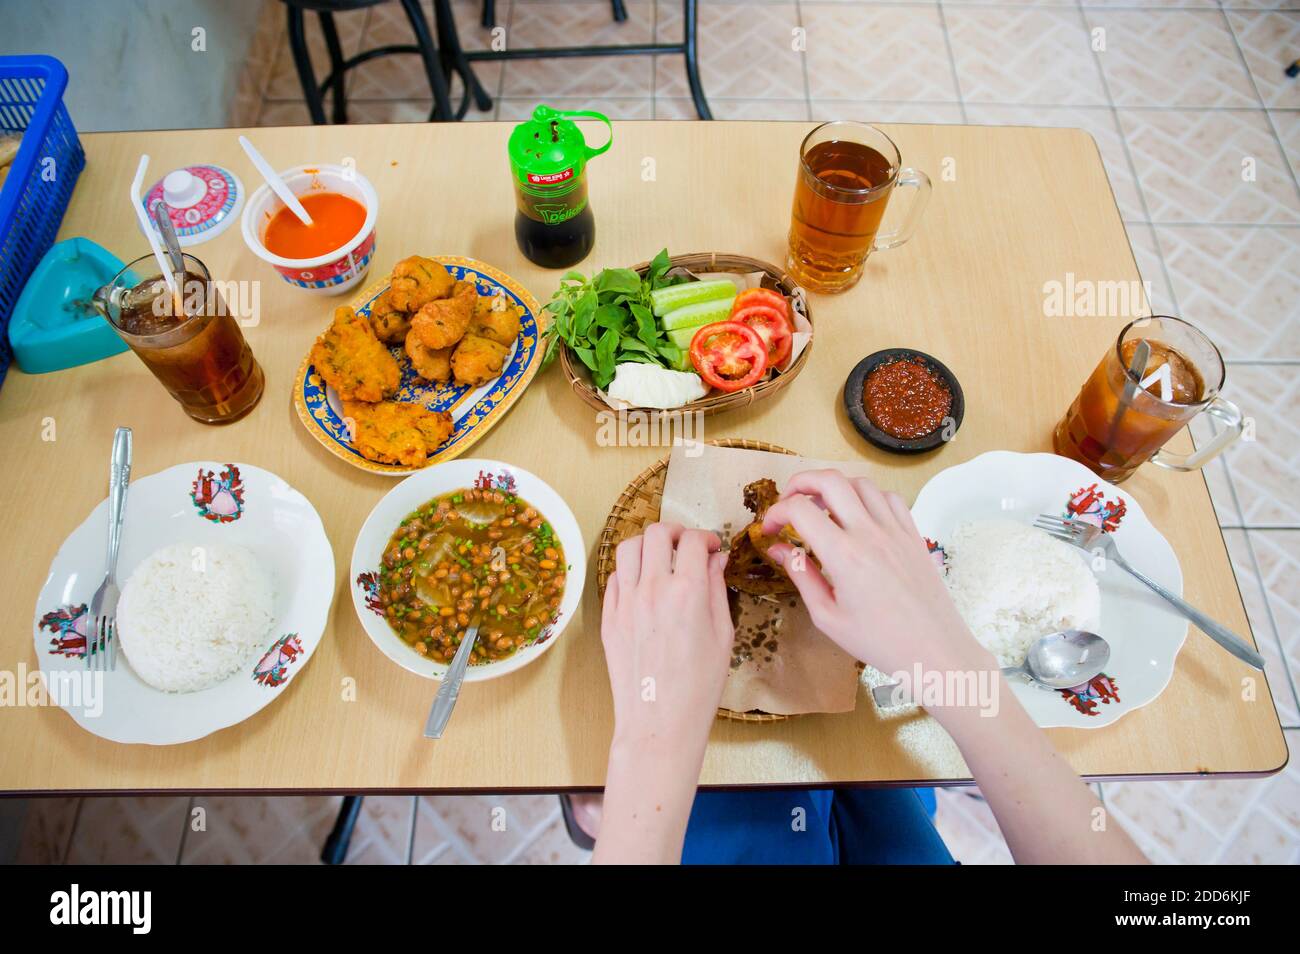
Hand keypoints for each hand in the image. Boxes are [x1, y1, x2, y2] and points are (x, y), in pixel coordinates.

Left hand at [601, 522, 732, 763]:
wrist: (660, 721)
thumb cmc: (699, 686)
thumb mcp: (723, 635)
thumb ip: (717, 590)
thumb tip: (716, 560)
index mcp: (687, 592)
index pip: (693, 541)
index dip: (706, 538)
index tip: (712, 548)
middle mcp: (653, 589)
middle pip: (657, 533)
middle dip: (676, 532)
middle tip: (686, 545)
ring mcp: (626, 602)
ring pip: (627, 547)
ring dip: (646, 545)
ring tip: (660, 557)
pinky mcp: (608, 618)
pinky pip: (614, 578)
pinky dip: (630, 571)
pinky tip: (643, 583)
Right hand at [762, 469, 993, 678]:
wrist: (935, 650)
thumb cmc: (879, 641)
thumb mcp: (828, 616)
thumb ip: (801, 576)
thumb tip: (779, 549)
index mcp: (844, 556)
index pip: (800, 510)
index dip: (776, 513)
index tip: (769, 529)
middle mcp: (870, 534)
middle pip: (830, 480)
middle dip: (800, 482)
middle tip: (788, 502)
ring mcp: (895, 530)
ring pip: (860, 483)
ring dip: (835, 487)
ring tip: (822, 507)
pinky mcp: (913, 535)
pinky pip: (889, 498)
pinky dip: (867, 496)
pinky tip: (859, 515)